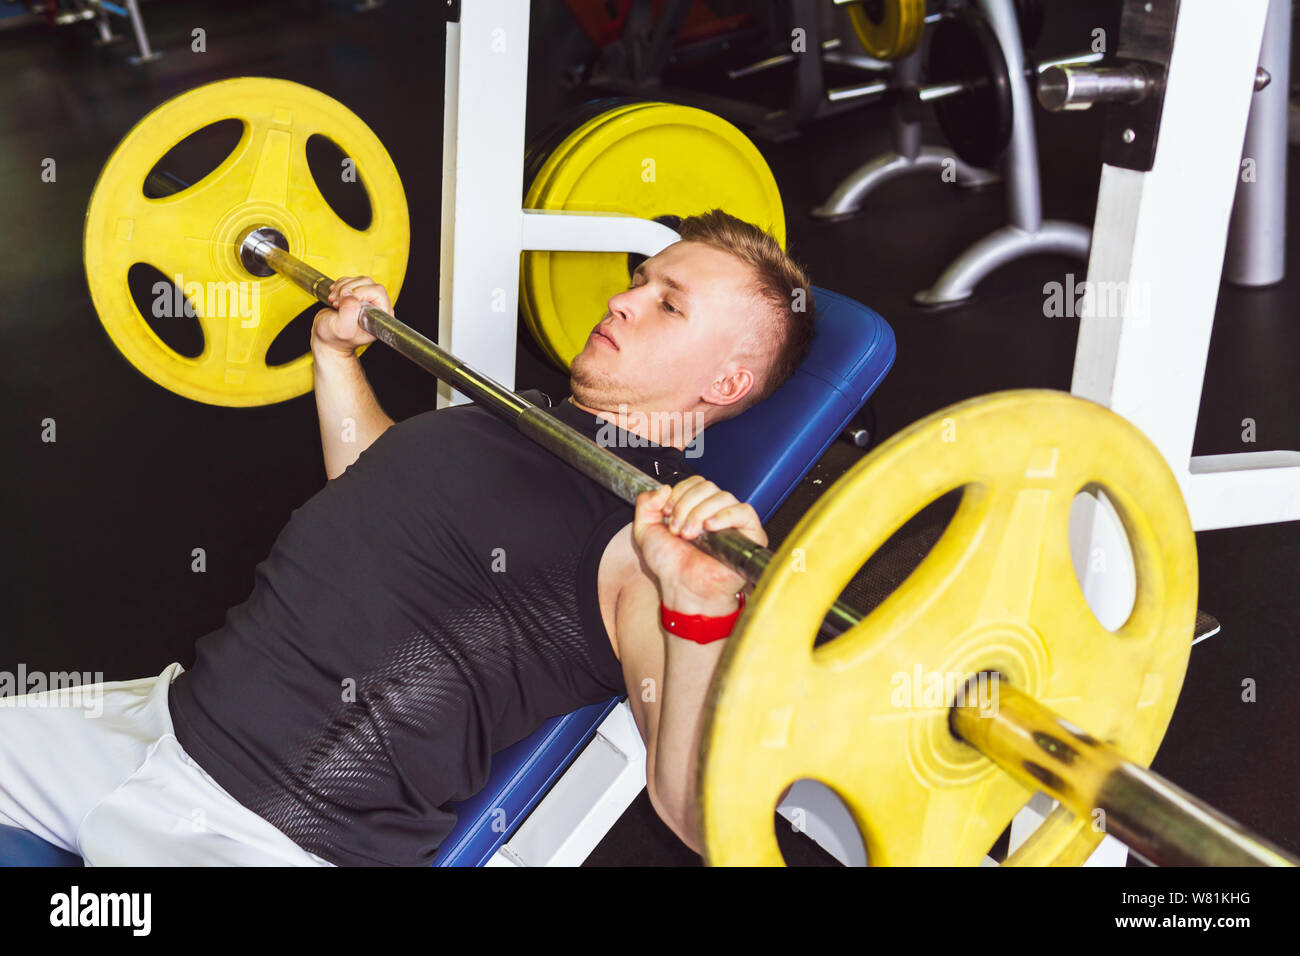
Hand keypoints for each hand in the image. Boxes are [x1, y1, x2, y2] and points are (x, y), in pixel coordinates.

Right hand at [310, 276, 389, 359]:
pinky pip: (351, 280)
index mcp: (381, 317)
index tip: (346, 305)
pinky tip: (335, 296)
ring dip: (342, 287)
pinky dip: (339, 285)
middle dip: (348, 289)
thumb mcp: (342, 328)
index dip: (360, 293)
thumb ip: (349, 311)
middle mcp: (378, 307)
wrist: (327, 337)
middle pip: (367, 282)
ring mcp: (368, 299)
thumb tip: (349, 293)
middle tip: (337, 303)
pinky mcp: (358, 294)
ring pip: (358, 280)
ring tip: (334, 301)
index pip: (378, 291)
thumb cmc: (336, 338)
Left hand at [632, 476, 766, 616]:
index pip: (695, 482)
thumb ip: (645, 504)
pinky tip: (710, 527)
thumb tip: (664, 487)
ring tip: (690, 535)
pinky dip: (725, 515)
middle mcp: (717, 511)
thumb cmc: (670, 565)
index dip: (679, 493)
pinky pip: (744, 511)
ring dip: (700, 513)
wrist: (683, 589)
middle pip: (707, 486)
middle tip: (677, 529)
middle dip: (686, 505)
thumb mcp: (645, 530)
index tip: (667, 513)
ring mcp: (735, 522)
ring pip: (723, 496)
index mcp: (697, 506)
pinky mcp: (750, 534)